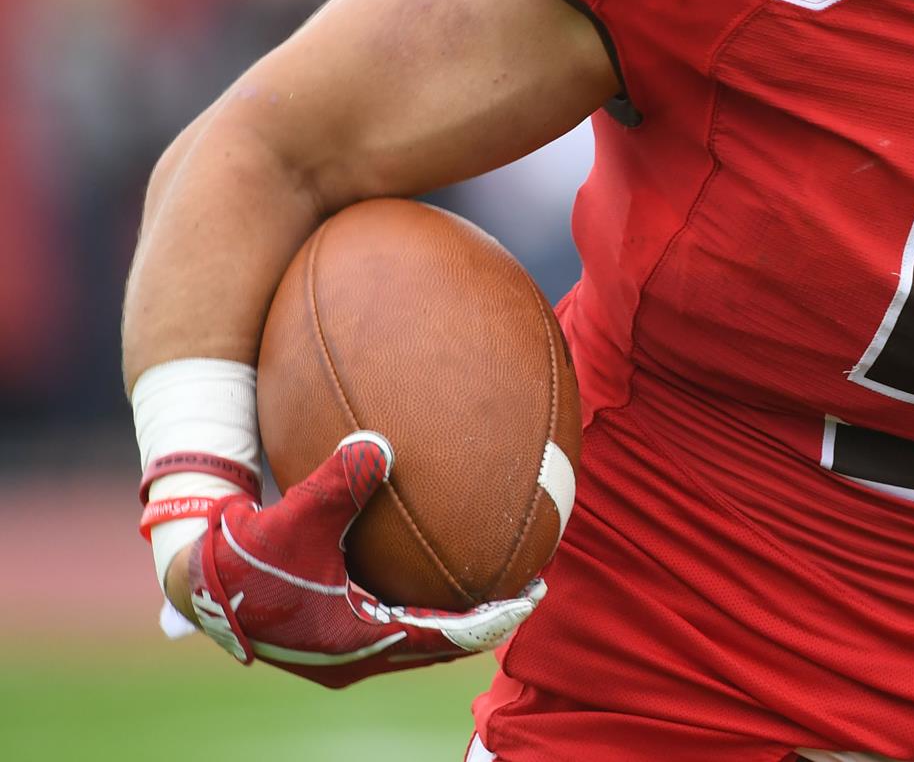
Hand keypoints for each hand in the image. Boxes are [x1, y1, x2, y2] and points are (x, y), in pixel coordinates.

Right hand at [183, 431, 540, 687]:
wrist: (191, 582)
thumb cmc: (241, 558)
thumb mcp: (293, 518)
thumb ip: (339, 484)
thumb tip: (380, 444)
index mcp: (358, 641)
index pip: (449, 638)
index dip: (497, 617)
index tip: (536, 591)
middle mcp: (357, 656)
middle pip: (444, 644)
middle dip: (488, 617)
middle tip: (531, 585)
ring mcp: (345, 650)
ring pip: (421, 638)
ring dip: (459, 614)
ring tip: (498, 580)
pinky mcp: (333, 633)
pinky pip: (396, 622)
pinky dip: (426, 602)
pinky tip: (438, 568)